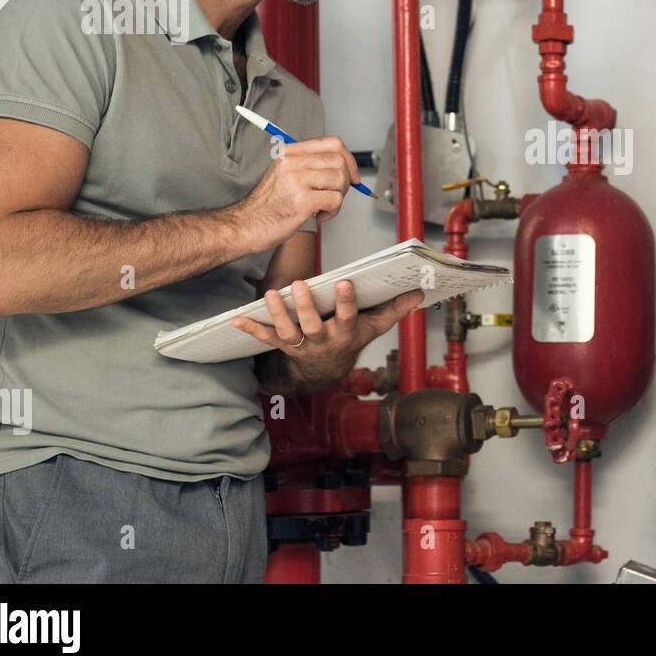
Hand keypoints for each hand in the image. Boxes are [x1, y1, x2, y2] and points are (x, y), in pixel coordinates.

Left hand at [234, 281, 423, 390]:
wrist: (326, 373)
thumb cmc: (351, 340)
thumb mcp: (376, 327)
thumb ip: (395, 309)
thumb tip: (419, 292)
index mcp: (346, 332)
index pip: (347, 316)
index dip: (345, 301)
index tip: (343, 282)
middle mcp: (324, 340)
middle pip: (314, 324)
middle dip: (307, 306)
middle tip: (300, 284)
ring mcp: (302, 345)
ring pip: (289, 331)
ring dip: (278, 314)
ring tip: (271, 294)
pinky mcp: (285, 346)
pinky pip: (267, 339)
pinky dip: (252, 330)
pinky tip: (236, 319)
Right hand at [236, 137, 361, 253]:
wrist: (247, 225)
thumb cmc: (269, 205)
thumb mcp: (286, 174)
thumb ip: (310, 165)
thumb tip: (345, 166)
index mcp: (290, 152)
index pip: (333, 144)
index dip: (350, 160)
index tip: (353, 175)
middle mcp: (292, 162)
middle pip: (340, 161)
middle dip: (346, 181)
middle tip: (335, 195)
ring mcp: (296, 180)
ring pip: (340, 180)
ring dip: (338, 198)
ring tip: (322, 207)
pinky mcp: (301, 200)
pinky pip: (335, 200)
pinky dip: (333, 211)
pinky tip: (318, 215)